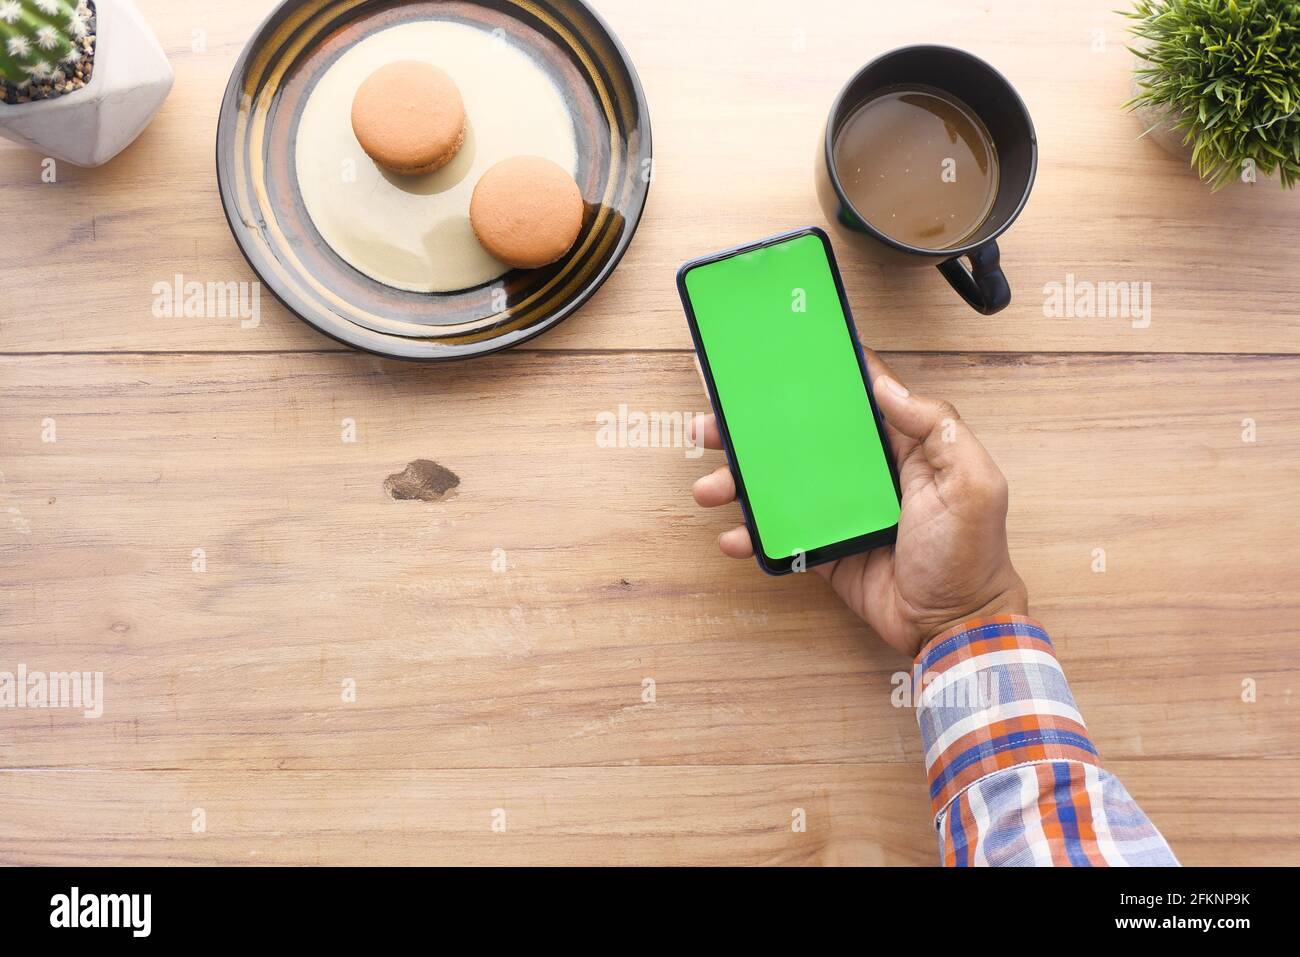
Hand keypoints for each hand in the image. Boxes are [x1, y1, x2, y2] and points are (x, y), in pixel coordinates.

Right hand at [691, 349, 1026, 658]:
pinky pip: (779, 534)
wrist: (953, 627)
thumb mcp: (970, 481)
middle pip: (801, 437)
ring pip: (779, 484)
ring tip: (710, 485)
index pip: (857, 396)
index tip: (777, 355)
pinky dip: (751, 535)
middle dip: (754, 429)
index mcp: (902, 447)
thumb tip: (886, 385)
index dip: (820, 372)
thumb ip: (937, 426)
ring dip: (740, 481)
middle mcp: (866, 472)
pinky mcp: (824, 548)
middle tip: (714, 424)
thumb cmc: (970, 555)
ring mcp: (840, 511)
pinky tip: (733, 536)